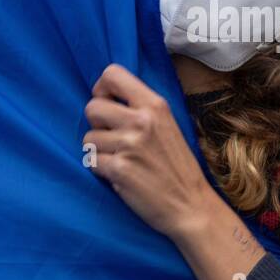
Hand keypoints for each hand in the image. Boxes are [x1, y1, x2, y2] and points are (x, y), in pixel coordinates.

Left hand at [83, 63, 225, 242]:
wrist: (190, 205)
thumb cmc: (177, 166)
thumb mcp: (167, 125)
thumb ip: (140, 108)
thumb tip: (105, 97)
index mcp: (155, 104)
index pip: (112, 74)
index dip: (101, 89)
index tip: (108, 104)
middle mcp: (142, 120)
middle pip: (92, 107)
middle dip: (97, 124)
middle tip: (114, 138)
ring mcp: (130, 145)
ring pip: (88, 137)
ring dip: (98, 150)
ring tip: (120, 159)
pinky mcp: (119, 169)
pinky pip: (90, 160)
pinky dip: (100, 169)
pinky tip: (119, 174)